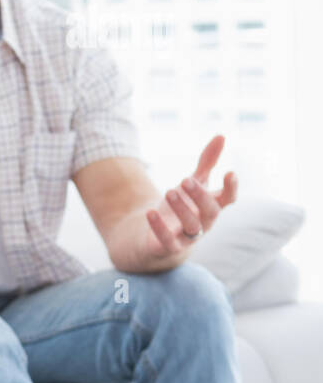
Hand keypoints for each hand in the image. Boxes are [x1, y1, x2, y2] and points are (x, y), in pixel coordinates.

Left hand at [143, 134, 237, 258]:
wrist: (159, 238)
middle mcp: (204, 223)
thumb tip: (221, 135)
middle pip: (210, 211)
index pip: (229, 199)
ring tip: (169, 191)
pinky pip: (167, 241)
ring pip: (192, 226)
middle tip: (185, 180)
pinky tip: (150, 212)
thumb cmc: (183, 206)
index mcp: (212, 207)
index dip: (232, 188)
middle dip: (200, 195)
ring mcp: (188, 237)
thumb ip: (207, 162)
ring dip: (182, 210)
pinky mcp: (169, 247)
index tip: (230, 172)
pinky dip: (159, 227)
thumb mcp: (193, 183)